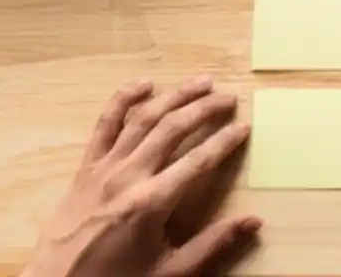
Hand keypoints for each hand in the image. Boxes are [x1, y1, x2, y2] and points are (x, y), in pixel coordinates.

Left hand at [22, 77, 259, 276]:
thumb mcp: (169, 272)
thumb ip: (212, 245)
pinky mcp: (85, 168)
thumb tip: (254, 221)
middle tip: (229, 97)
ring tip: (201, 82)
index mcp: (151, 203)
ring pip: (143, 120)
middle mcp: (128, 177)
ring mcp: (103, 169)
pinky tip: (144, 85)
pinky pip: (104, 125)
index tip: (245, 126)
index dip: (225, 141)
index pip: (198, 161)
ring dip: (174, 96)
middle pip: (172, 129)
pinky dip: (123, 100)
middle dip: (204, 109)